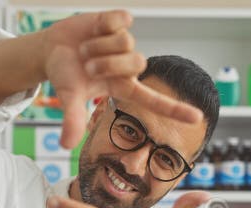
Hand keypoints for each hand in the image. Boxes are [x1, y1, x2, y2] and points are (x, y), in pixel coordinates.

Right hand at [40, 10, 201, 147]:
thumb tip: (66, 145)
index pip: (156, 102)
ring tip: (85, 49)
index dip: (176, 110)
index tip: (197, 118)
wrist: (52, 48)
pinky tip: (95, 29)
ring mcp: (125, 44)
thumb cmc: (65, 75)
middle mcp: (129, 67)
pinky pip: (121, 20)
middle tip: (87, 65)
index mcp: (123, 87)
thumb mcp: (68, 97)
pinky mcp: (120, 22)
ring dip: (99, 46)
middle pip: (138, 61)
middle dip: (107, 63)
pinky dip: (103, 25)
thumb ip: (72, 119)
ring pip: (126, 41)